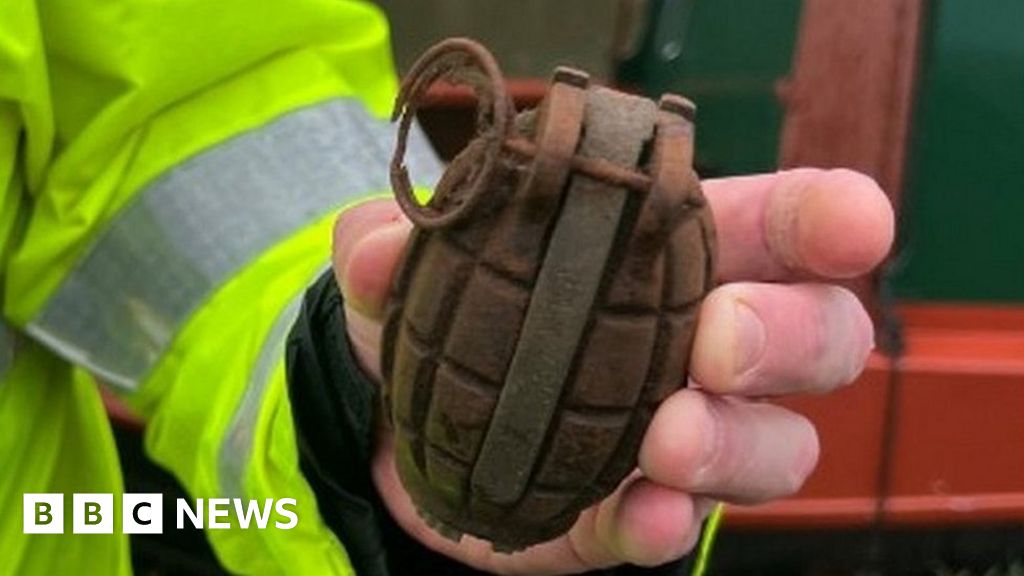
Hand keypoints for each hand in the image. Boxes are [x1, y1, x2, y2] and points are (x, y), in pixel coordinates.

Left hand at [332, 168, 893, 573]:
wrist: (409, 431)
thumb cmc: (440, 318)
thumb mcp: (405, 269)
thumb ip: (389, 244)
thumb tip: (379, 252)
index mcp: (674, 250)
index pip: (785, 225)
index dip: (831, 219)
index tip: (851, 225)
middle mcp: (707, 342)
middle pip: (821, 335)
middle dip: (793, 334)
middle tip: (719, 340)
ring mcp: (685, 436)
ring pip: (779, 445)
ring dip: (735, 442)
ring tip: (666, 440)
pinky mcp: (638, 511)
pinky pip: (680, 525)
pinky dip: (664, 522)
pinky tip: (634, 515)